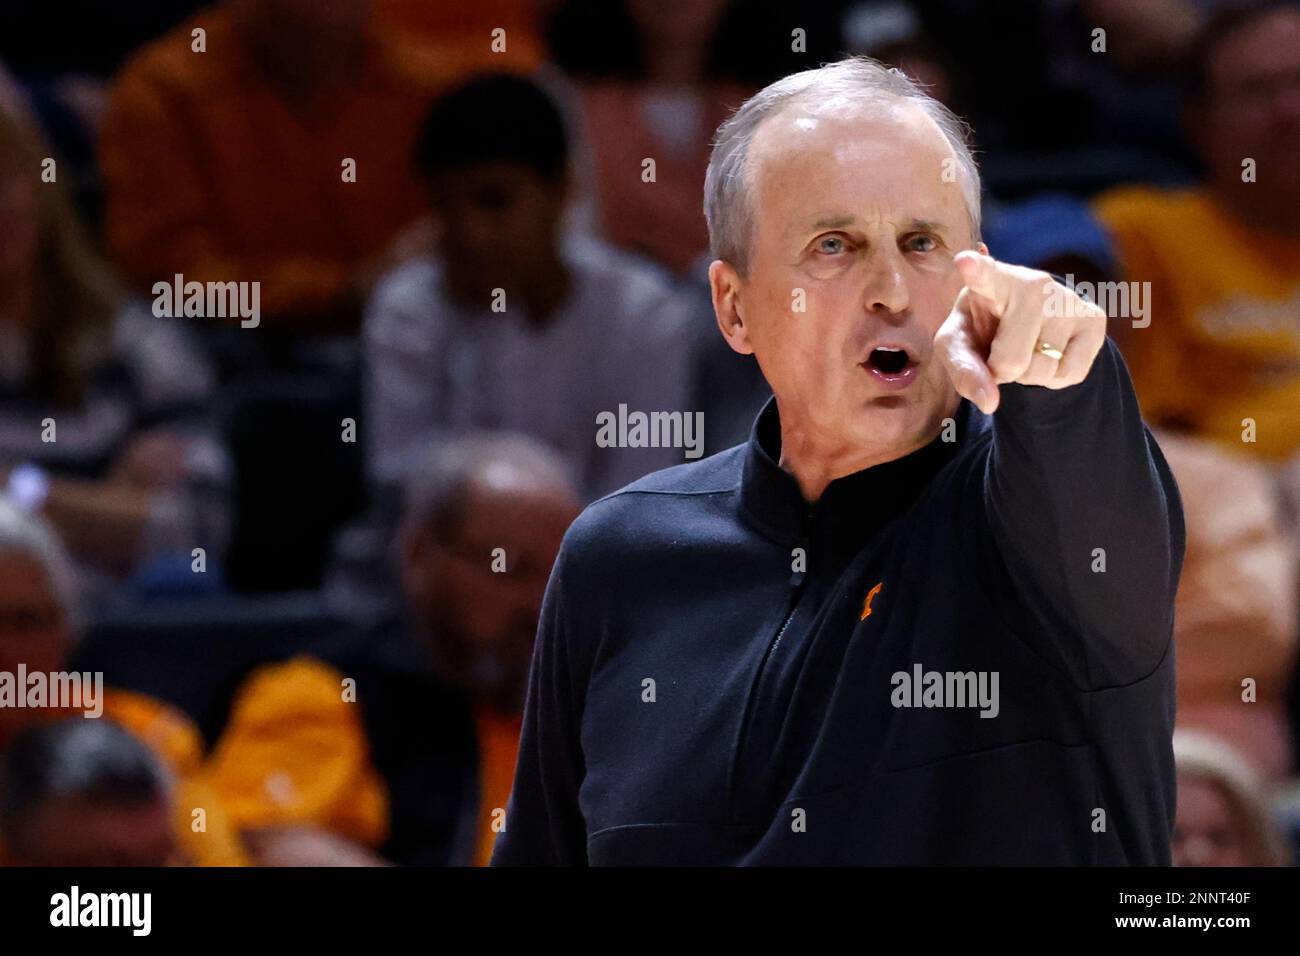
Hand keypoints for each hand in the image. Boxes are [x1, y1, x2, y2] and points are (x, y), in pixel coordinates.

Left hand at [934, 250, 1107, 414]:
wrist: (1025, 323)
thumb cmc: (981, 329)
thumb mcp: (958, 345)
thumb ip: (962, 370)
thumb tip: (990, 402)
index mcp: (991, 282)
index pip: (983, 275)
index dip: (976, 270)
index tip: (965, 262)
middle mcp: (1033, 284)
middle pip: (1011, 361)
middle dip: (1003, 371)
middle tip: (1001, 350)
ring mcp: (1068, 299)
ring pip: (1043, 371)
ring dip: (1030, 375)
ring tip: (1027, 347)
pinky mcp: (1094, 319)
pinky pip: (1069, 374)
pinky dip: (1054, 378)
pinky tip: (1049, 352)